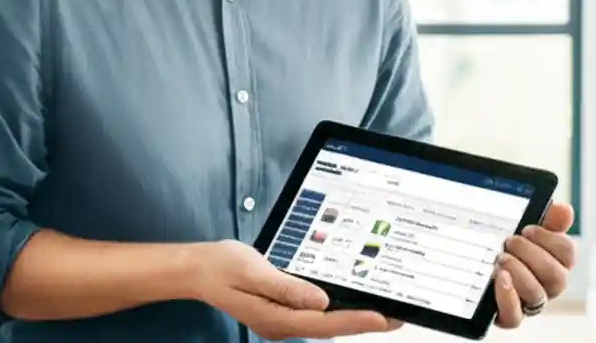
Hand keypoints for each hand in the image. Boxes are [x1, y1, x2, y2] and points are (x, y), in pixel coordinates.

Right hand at [189, 240, 402, 340]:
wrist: (197, 269)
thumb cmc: (221, 266)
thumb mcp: (252, 269)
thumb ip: (286, 286)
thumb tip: (320, 301)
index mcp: (275, 317)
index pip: (323, 324)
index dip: (355, 321)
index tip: (383, 317)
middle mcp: (280, 324)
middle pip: (328, 328)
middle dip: (363, 322)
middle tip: (398, 316)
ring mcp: (280, 320)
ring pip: (323, 324)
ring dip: (352, 318)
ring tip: (383, 309)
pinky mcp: (280, 311)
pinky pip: (313, 315)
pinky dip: (336, 311)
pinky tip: (348, 301)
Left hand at [492, 201, 575, 328]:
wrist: (468, 262)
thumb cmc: (503, 243)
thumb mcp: (522, 225)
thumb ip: (545, 218)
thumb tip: (563, 209)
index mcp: (553, 260)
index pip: (567, 253)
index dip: (550, 239)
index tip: (528, 229)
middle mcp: (546, 284)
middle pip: (557, 277)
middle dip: (532, 255)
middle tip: (510, 242)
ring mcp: (528, 302)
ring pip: (537, 295)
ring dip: (519, 272)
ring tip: (500, 258)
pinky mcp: (507, 315)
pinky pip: (514, 317)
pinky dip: (508, 297)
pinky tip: (499, 278)